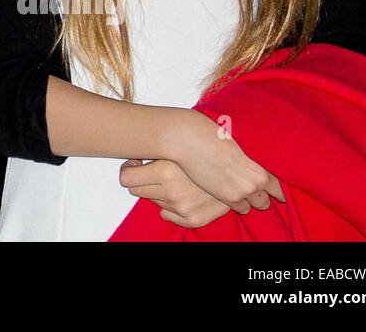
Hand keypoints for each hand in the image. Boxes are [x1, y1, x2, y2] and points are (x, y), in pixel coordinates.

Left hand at [120, 158, 234, 228]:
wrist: (239, 174)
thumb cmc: (206, 154)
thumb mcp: (179, 147)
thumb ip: (156, 148)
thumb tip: (133, 148)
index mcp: (165, 172)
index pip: (126, 178)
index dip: (129, 170)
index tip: (136, 164)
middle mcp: (171, 192)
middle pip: (137, 191)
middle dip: (143, 180)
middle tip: (153, 171)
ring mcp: (181, 208)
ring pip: (153, 201)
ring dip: (159, 191)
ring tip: (175, 179)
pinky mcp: (191, 219)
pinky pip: (165, 214)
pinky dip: (169, 206)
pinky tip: (181, 193)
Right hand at [170, 110, 285, 214]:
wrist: (188, 139)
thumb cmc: (211, 135)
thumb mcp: (239, 146)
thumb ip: (251, 160)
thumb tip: (256, 167)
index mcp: (260, 165)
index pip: (278, 186)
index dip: (274, 187)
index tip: (270, 186)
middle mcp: (256, 182)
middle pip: (268, 199)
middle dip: (261, 194)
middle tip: (249, 185)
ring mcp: (242, 192)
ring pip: (257, 205)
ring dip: (250, 199)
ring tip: (238, 188)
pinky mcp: (227, 198)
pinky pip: (242, 209)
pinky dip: (238, 203)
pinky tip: (229, 192)